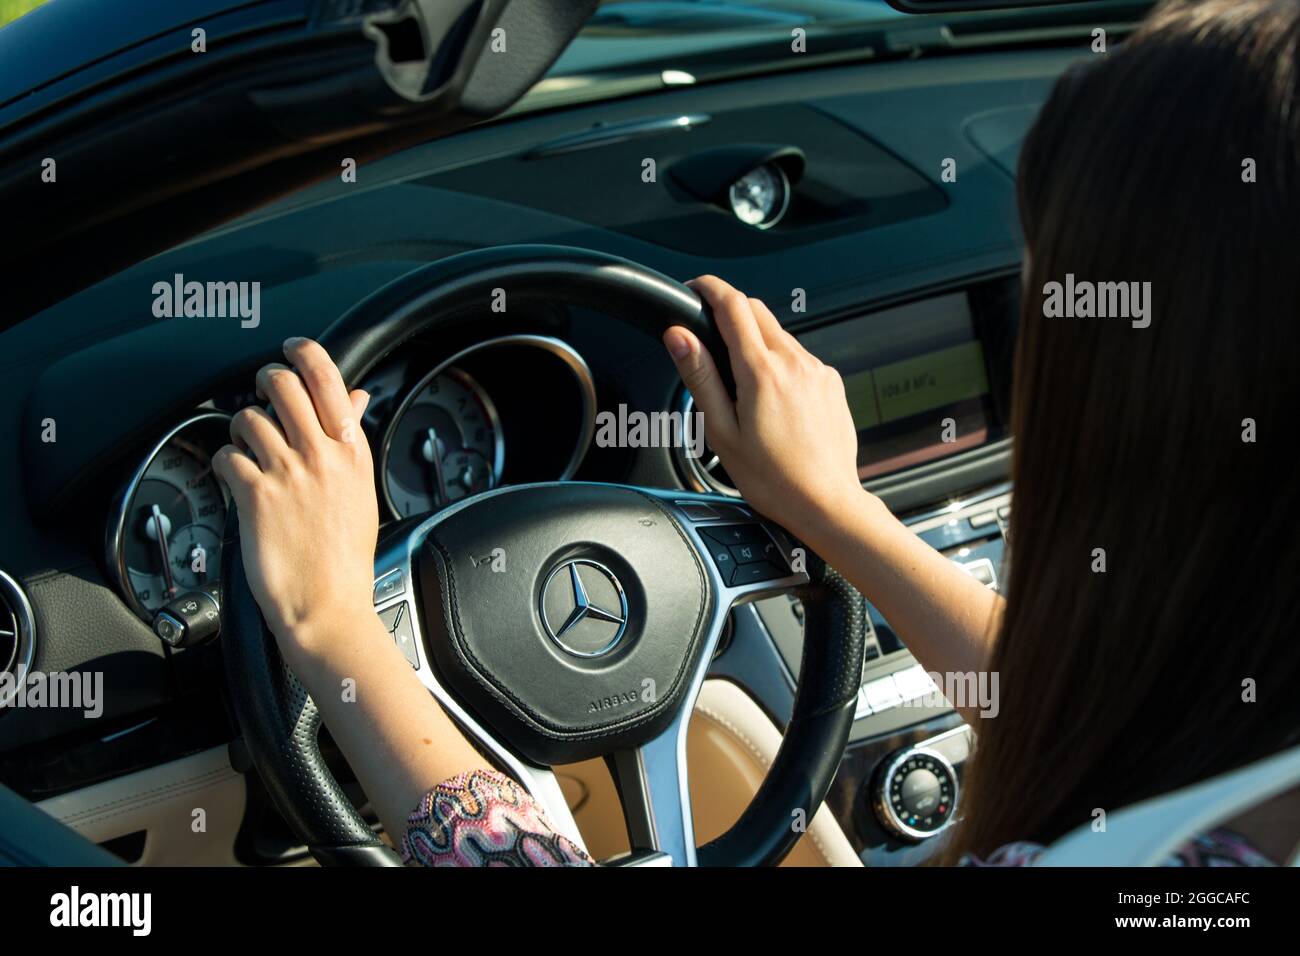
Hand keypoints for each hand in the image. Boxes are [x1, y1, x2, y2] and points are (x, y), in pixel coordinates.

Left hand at [212, 337, 378, 663]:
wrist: (326, 605)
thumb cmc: (344, 555)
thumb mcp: (361, 489)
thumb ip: (352, 438)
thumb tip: (356, 396)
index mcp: (351, 451)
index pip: (328, 379)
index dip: (303, 353)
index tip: (291, 350)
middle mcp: (321, 456)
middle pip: (281, 385)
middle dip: (264, 382)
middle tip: (261, 394)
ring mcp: (287, 474)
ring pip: (248, 419)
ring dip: (242, 431)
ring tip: (251, 453)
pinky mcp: (255, 495)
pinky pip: (226, 456)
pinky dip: (225, 465)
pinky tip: (237, 482)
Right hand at [664, 276, 864, 537]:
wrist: (826, 502)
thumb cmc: (775, 479)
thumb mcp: (722, 432)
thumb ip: (700, 377)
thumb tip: (679, 337)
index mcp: (761, 373)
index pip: (733, 305)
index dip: (709, 288)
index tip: (696, 288)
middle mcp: (794, 363)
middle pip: (757, 310)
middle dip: (730, 311)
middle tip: (710, 334)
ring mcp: (817, 370)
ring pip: (779, 334)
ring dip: (755, 341)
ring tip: (741, 383)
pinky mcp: (831, 382)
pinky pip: (799, 357)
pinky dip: (779, 362)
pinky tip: (772, 399)